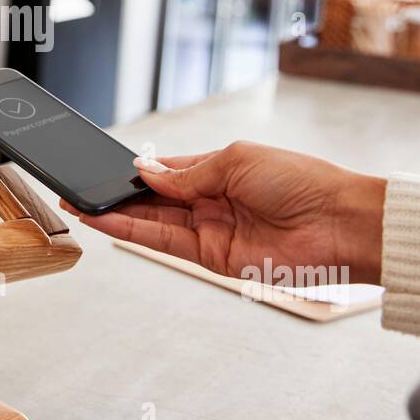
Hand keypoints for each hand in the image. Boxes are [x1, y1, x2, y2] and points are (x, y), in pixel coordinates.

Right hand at [59, 141, 385, 284]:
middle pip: (154, 199)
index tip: (103, 168)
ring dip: (117, 214)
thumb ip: (185, 172)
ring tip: (81, 205)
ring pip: (153, 223)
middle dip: (118, 194)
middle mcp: (213, 201)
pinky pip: (165, 244)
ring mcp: (212, 230)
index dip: (136, 170)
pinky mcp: (215, 259)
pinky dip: (135, 233)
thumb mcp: (236, 160)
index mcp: (220, 169)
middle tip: (80, 189)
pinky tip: (109, 221)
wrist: (339, 223)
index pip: (167, 171)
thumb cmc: (302, 182)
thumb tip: (145, 171)